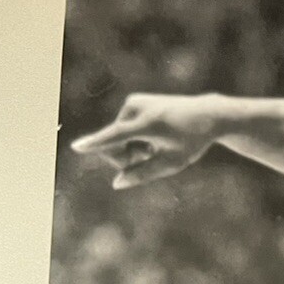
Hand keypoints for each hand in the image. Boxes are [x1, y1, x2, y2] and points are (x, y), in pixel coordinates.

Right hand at [71, 93, 220, 188]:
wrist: (208, 114)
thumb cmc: (192, 141)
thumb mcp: (172, 162)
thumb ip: (144, 174)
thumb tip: (116, 183)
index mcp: (149, 124)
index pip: (117, 136)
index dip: (96, 144)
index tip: (76, 147)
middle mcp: (138, 108)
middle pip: (112, 143)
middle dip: (123, 157)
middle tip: (146, 158)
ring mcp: (133, 101)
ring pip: (115, 136)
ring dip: (130, 147)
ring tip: (154, 146)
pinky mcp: (132, 100)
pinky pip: (121, 127)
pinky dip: (132, 137)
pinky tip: (151, 137)